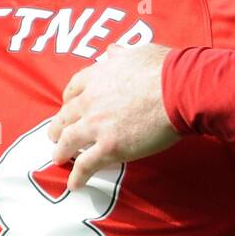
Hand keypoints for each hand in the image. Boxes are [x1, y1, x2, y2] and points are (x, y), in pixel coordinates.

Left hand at [48, 43, 177, 189]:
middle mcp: (91, 100)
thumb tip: (112, 51)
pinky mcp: (110, 147)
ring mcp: (98, 125)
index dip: (68, 100)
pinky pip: (86, 165)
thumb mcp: (139, 52)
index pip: (73, 89)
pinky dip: (77, 176)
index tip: (68, 106)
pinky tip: (74, 184)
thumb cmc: (165, 69)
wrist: (179, 90)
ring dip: (61, 151)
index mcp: (97, 76)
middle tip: (55, 135)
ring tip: (58, 159)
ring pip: (69, 141)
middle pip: (65, 116)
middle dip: (59, 127)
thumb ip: (121, 55)